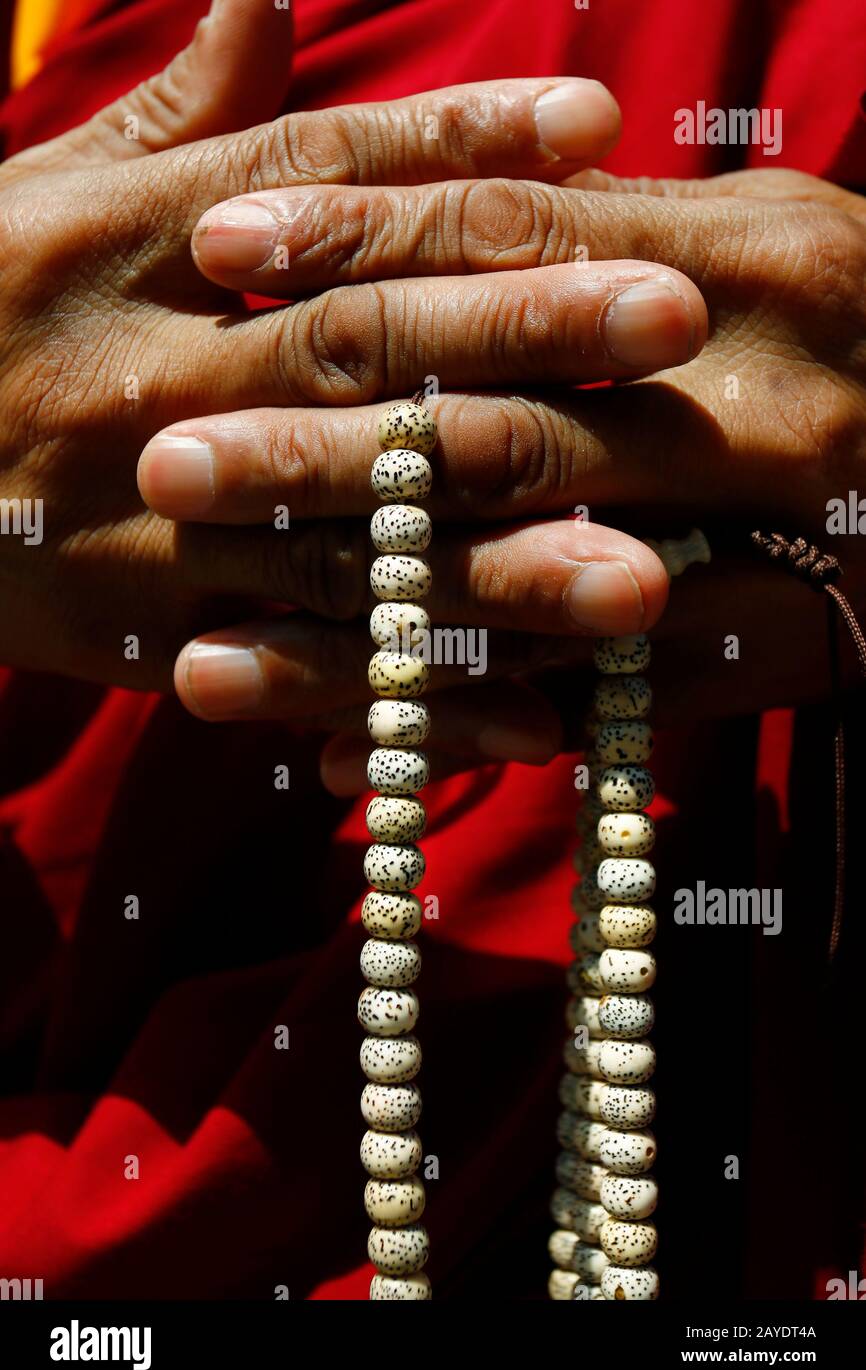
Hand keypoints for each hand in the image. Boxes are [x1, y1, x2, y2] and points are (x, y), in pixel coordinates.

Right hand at [0, 0, 625, 704]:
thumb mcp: (46, 194)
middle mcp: (150, 379)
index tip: (595, 123)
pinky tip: (530, 719)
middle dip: (516, 334)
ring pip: (346, 536)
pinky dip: (413, 701)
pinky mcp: (151, 636)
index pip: (314, 185)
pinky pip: (298, 673)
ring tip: (637, 576)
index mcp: (123, 244)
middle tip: (668, 317)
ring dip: (499, 559)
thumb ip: (176, 113)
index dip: (454, 146)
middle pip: (355, 347)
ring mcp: (153, 522)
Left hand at [143, 164, 864, 788]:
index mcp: (751, 262)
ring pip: (528, 599)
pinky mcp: (789, 653)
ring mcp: (778, 543)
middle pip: (499, 428)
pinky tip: (344, 764)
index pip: (518, 237)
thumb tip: (442, 198)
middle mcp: (759, 404)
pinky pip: (603, 713)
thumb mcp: (763, 241)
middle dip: (318, 457)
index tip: (219, 248)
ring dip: (356, 644)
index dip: (362, 234)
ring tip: (203, 671)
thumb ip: (615, 231)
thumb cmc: (859, 328)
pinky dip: (466, 738)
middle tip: (167, 469)